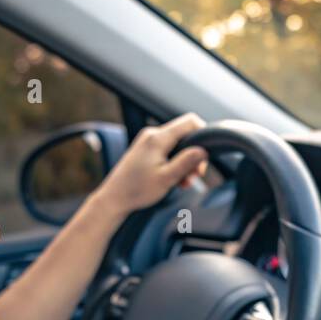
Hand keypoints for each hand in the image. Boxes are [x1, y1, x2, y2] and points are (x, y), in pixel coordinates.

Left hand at [94, 112, 209, 215]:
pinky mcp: (147, 149)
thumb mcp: (166, 178)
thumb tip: (203, 150)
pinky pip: (168, 150)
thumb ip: (186, 162)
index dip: (203, 135)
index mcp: (158, 138)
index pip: (189, 122)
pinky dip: (175, 163)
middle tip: (193, 177)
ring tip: (182, 182)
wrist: (115, 198)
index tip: (205, 156)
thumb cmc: (137, 190)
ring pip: (178, 145)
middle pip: (185, 135)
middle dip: (193, 156)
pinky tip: (174, 179)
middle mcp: (153, 134)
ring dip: (185, 163)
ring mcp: (148, 141)